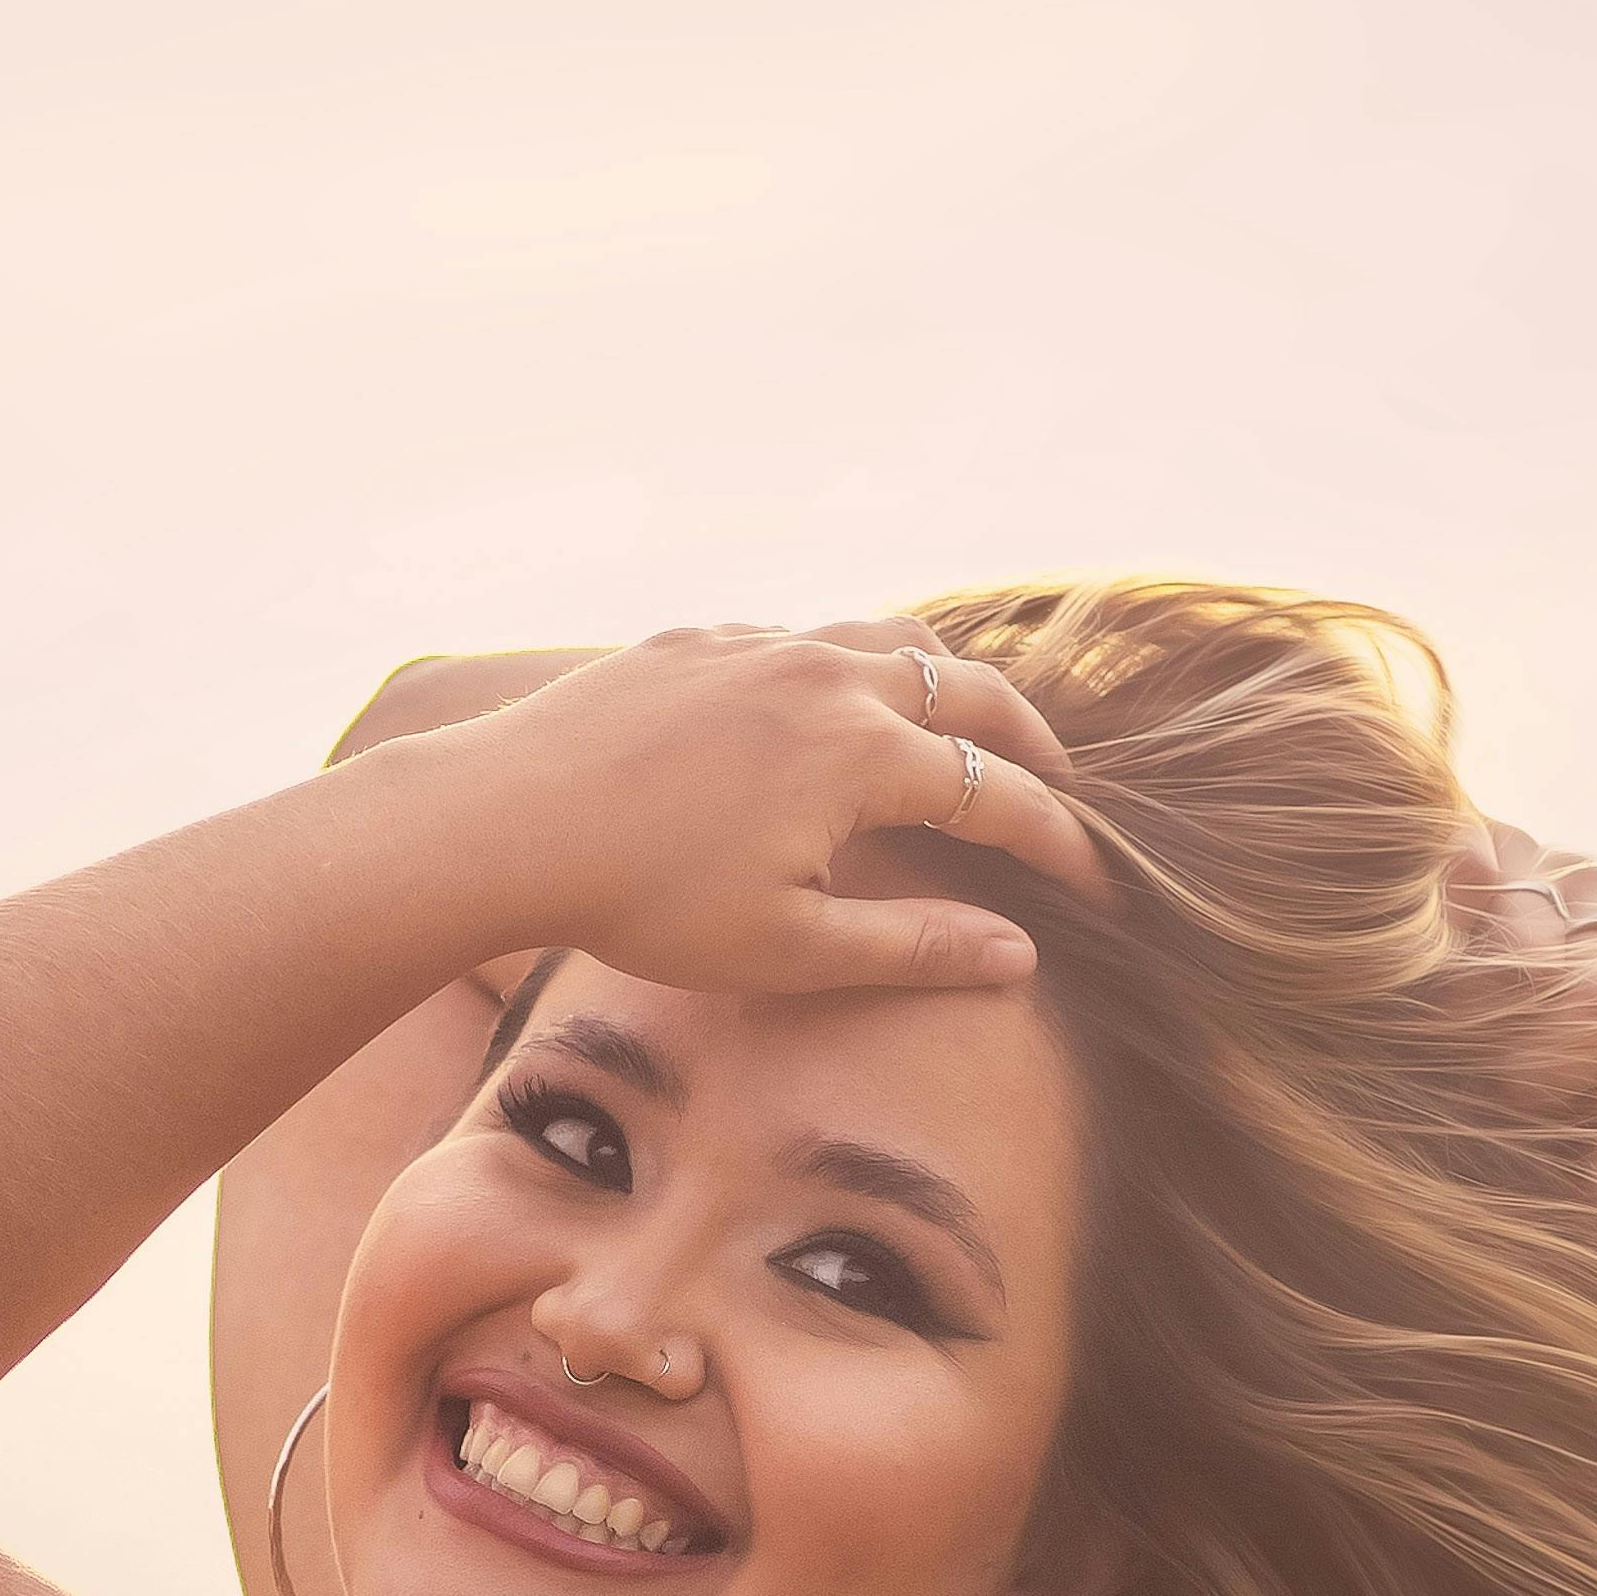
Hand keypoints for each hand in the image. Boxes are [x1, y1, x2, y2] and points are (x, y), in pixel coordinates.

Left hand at [418, 622, 1099, 1004]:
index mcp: (864, 752)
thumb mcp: (788, 949)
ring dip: (944, 686)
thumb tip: (1017, 957)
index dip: (1057, 842)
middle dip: (1026, 741)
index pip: (998, 794)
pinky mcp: (696, 640)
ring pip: (886, 643)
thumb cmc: (642, 900)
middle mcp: (826, 676)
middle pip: (965, 692)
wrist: (502, 818)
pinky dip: (849, 669)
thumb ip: (912, 948)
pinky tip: (833, 706)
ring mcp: (758, 644)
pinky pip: (801, 638)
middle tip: (1057, 783)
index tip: (1094, 885)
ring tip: (964, 725)